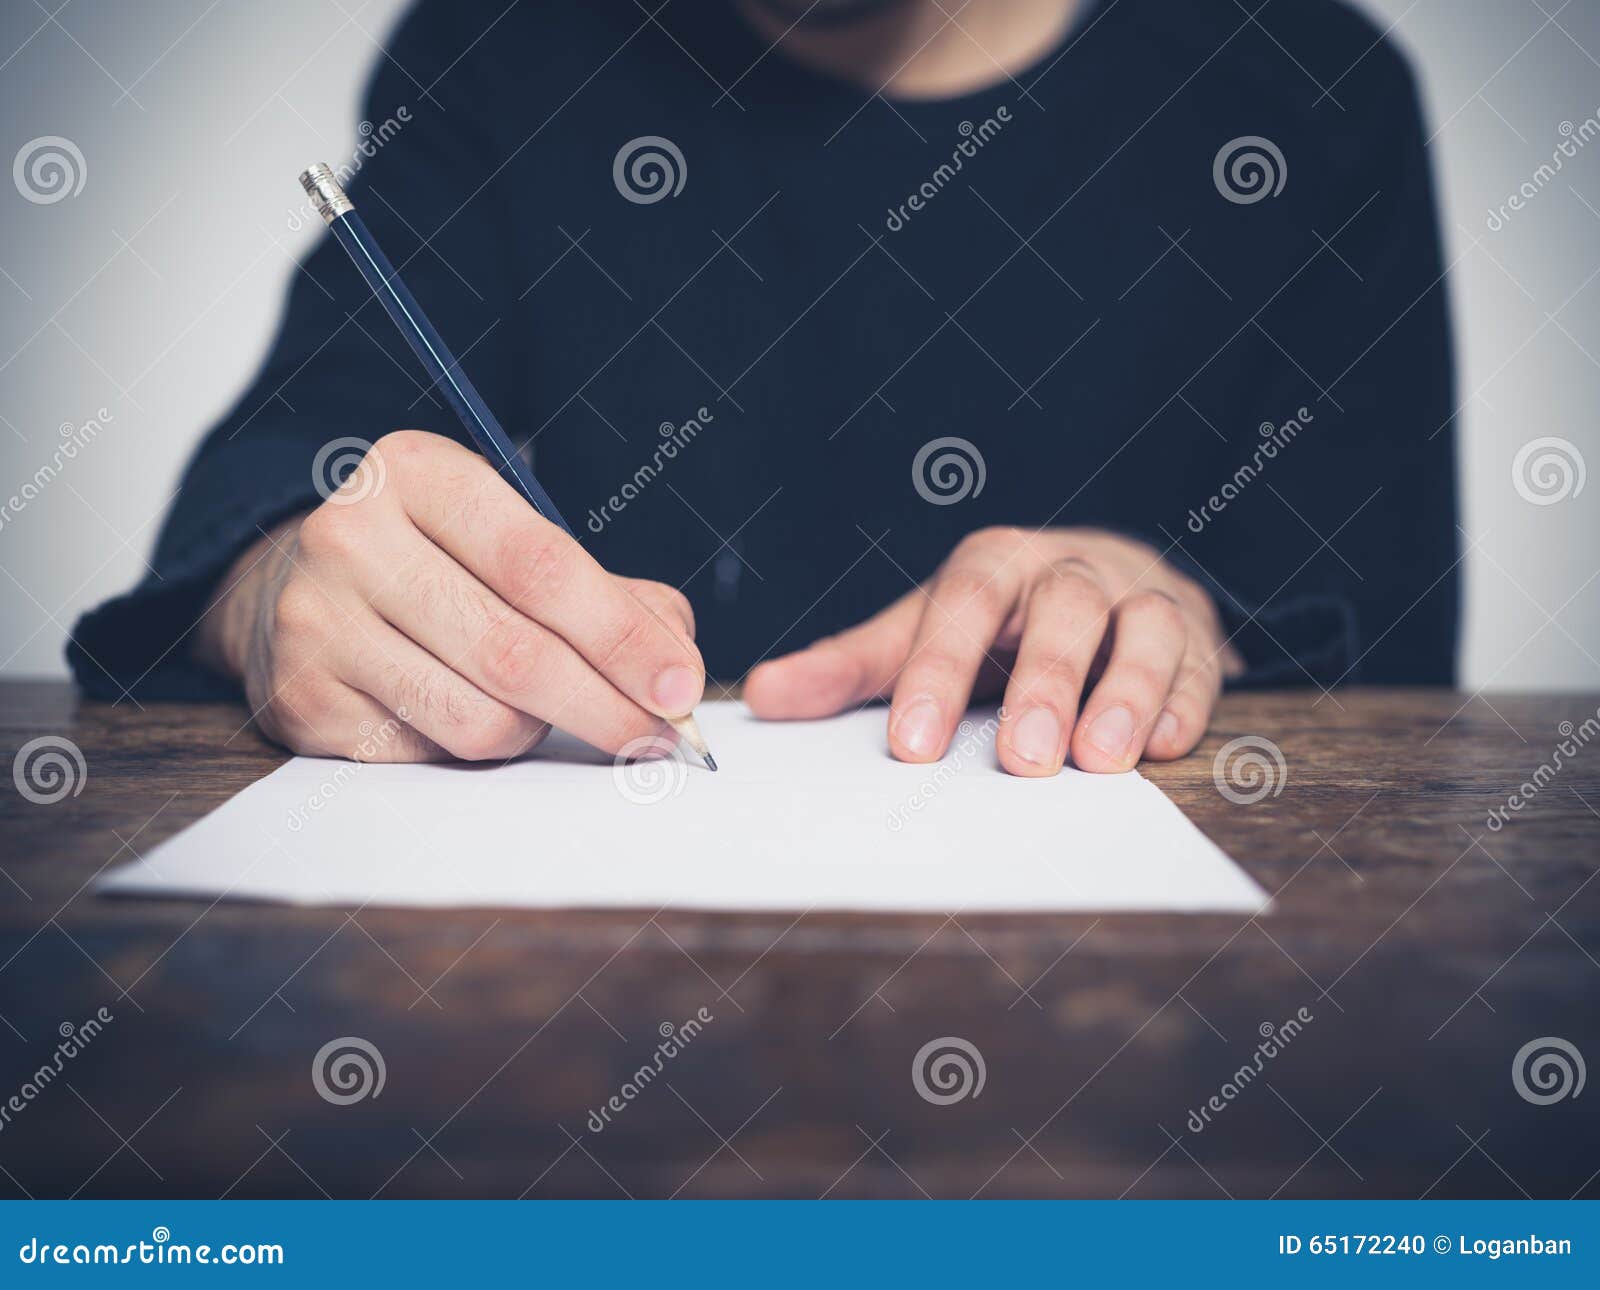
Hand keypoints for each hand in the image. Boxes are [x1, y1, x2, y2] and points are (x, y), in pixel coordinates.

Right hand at [193, 429, 704, 761]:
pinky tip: (472, 715)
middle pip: (514, 650)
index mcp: (416, 472)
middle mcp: (351, 536)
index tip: (680, 687)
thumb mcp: (513, 541)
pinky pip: (430, 753)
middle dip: (606, 706)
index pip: (542, 565)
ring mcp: (316, 620)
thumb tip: (676, 664)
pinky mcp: (303, 697)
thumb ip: (608, 593)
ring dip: (539, 731)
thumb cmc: (436, 564)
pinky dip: (476, 750)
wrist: (292, 589)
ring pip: (478, 716)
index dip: (622, 635)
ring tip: (545, 711)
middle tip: (659, 738)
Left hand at [745, 527, 1241, 774]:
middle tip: (1024, 761)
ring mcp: (1140, 596)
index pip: (963, 606)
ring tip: (1101, 760)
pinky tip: (1162, 746)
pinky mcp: (1196, 636)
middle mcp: (1069, 570)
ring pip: (1146, 625)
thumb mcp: (920, 633)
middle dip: (1044, 683)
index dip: (937, 671)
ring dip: (1125, 691)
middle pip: (1064, 608)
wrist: (1106, 583)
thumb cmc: (997, 624)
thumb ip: (851, 668)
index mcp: (994, 565)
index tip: (911, 745)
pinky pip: (1200, 664)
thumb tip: (759, 696)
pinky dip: (1183, 703)